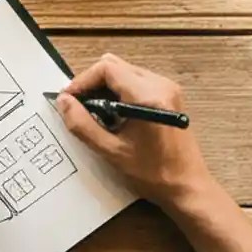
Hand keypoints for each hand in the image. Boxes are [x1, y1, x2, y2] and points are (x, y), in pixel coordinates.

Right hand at [55, 53, 217, 208]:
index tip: (67, 100)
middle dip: (91, 83)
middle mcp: (160, 84)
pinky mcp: (169, 94)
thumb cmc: (153, 173)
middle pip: (115, 65)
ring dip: (104, 87)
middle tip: (78, 107)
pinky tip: (113, 115)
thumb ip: (83, 125)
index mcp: (147, 97)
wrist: (187, 185)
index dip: (82, 80)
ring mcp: (167, 87)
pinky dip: (118, 91)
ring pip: (124, 71)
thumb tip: (63, 102)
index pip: (106, 68)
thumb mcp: (111, 152)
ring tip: (95, 114)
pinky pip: (136, 80)